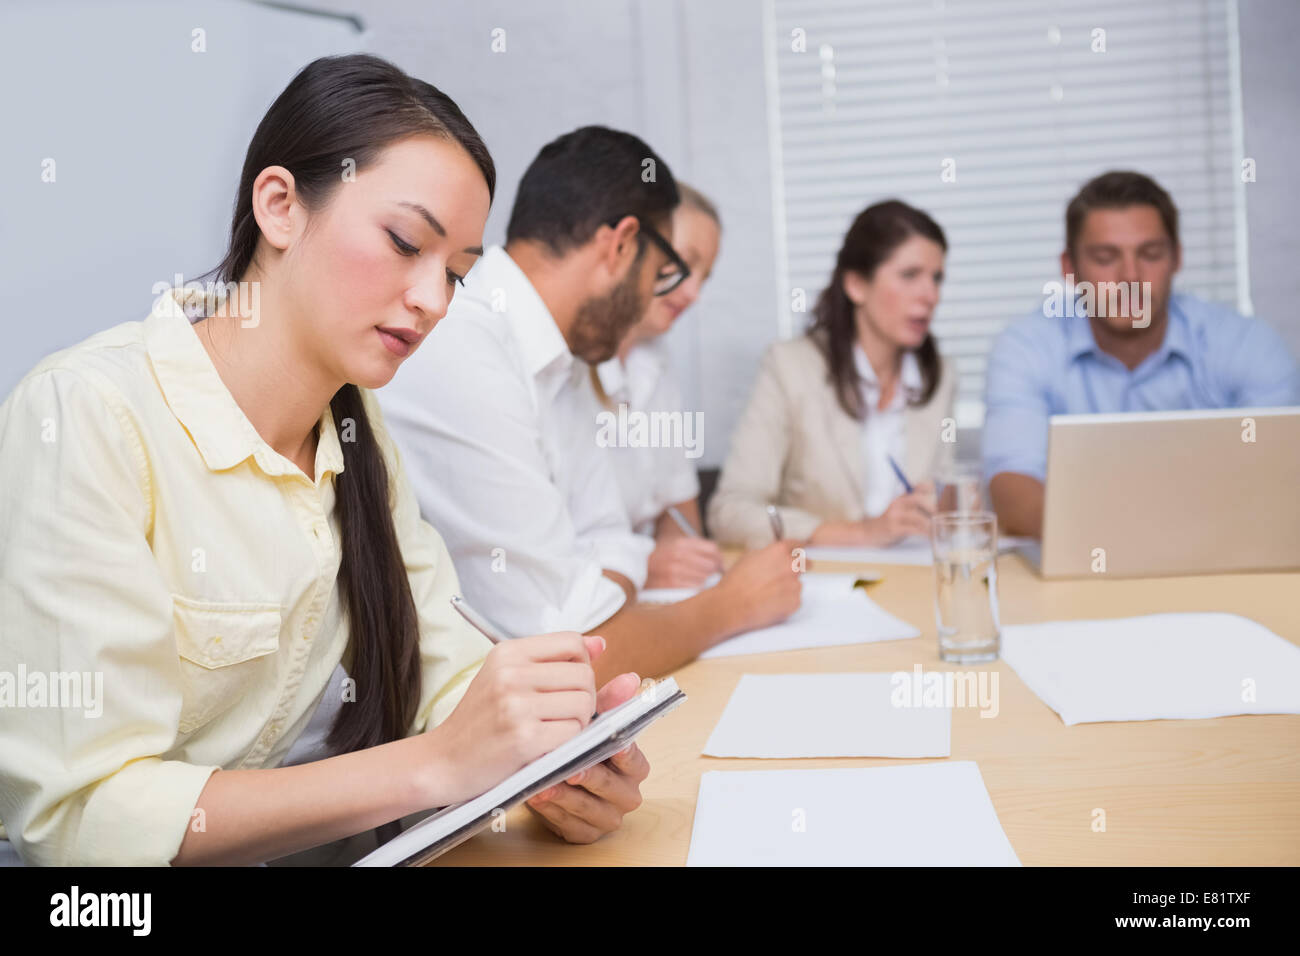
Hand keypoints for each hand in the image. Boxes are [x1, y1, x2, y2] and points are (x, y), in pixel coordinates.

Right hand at [426, 631, 600, 804]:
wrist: (443, 761)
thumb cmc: (481, 721)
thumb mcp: (509, 678)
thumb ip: (556, 661)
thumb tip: (601, 644)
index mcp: (508, 652)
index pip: (573, 642)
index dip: (582, 665)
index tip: (566, 685)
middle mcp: (511, 673)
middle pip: (584, 676)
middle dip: (584, 699)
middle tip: (561, 715)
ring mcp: (516, 705)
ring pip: (583, 704)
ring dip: (578, 723)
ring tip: (552, 730)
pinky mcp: (523, 738)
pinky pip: (573, 733)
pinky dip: (568, 744)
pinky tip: (545, 746)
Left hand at [526, 671, 648, 842]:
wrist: (548, 773)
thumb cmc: (574, 745)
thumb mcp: (589, 722)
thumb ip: (607, 703)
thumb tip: (631, 678)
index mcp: (633, 766)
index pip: (634, 760)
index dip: (622, 754)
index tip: (608, 745)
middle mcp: (625, 793)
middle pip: (612, 787)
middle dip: (591, 776)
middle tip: (571, 766)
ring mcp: (605, 816)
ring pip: (588, 808)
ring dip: (566, 795)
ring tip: (545, 781)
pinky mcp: (582, 833)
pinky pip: (569, 825)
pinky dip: (552, 811)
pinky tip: (537, 796)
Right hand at [644, 536, 723, 588]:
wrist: (640, 565)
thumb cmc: (665, 555)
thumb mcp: (679, 544)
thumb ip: (701, 549)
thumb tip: (721, 564)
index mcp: (682, 542)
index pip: (713, 550)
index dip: (720, 559)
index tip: (720, 566)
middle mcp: (678, 555)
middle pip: (711, 565)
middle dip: (716, 572)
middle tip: (716, 576)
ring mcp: (673, 570)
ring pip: (704, 578)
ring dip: (709, 582)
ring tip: (707, 583)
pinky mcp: (669, 584)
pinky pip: (694, 588)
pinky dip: (699, 589)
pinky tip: (697, 588)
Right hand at [715, 539, 803, 632]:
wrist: (732, 605)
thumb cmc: (736, 581)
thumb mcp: (748, 557)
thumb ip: (767, 554)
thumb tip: (774, 556)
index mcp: (779, 551)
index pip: (797, 545)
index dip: (799, 547)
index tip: (803, 548)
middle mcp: (791, 566)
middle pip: (805, 563)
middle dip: (801, 567)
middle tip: (788, 574)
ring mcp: (795, 585)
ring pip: (797, 584)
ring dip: (788, 587)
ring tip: (768, 593)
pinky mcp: (795, 602)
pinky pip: (794, 600)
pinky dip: (786, 602)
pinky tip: (770, 603)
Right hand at [865, 481, 936, 545]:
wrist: (866, 532)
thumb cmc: (885, 523)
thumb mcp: (897, 511)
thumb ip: (912, 507)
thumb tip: (934, 510)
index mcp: (900, 499)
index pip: (916, 488)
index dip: (928, 487)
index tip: (938, 493)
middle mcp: (897, 504)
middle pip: (920, 500)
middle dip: (934, 510)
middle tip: (942, 519)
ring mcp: (895, 516)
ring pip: (919, 517)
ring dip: (932, 525)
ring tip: (939, 531)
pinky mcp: (894, 528)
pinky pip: (914, 530)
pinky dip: (925, 534)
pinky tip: (930, 536)